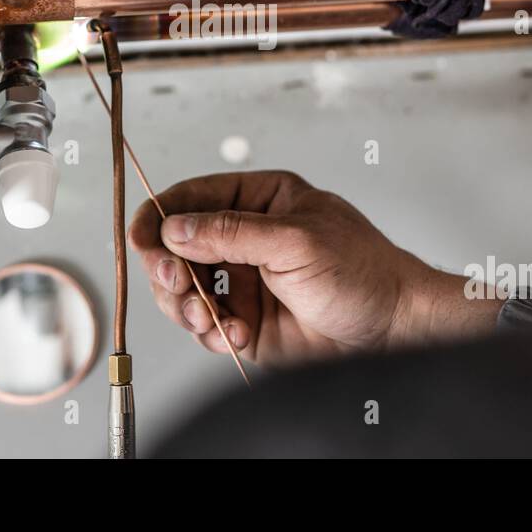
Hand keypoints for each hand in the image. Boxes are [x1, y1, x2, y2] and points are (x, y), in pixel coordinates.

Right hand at [129, 170, 499, 365]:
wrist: (391, 328)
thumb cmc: (362, 271)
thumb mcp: (295, 240)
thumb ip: (231, 234)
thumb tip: (176, 229)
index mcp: (259, 201)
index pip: (192, 198)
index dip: (159, 215)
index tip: (139, 236)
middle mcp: (245, 238)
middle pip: (176, 247)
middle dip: (167, 267)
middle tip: (174, 282)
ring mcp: (243, 281)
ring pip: (183, 289)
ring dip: (185, 303)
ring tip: (205, 315)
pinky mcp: (244, 321)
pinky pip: (205, 325)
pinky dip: (210, 332)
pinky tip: (233, 333)